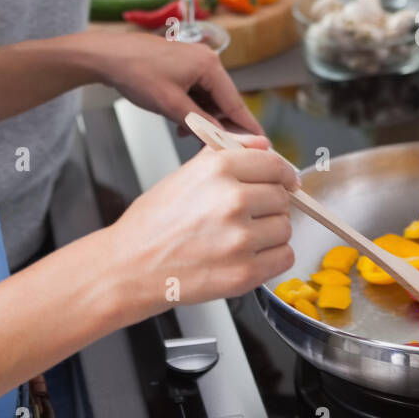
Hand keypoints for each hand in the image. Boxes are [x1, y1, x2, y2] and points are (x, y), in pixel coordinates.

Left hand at [96, 31, 262, 135]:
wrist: (109, 57)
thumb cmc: (137, 73)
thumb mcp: (171, 104)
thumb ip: (200, 123)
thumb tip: (223, 138)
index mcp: (209, 65)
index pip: (235, 102)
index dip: (247, 126)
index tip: (263, 143)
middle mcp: (206, 60)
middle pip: (223, 101)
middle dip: (219, 125)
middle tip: (219, 148)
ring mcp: (193, 62)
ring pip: (208, 99)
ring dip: (202, 119)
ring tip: (188, 135)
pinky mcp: (181, 67)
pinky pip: (196, 93)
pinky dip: (191, 109)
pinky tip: (180, 123)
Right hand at [108, 139, 296, 312]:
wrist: (131, 266)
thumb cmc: (152, 223)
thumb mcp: (186, 174)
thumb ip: (227, 154)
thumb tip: (262, 144)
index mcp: (218, 169)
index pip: (274, 164)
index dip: (284, 174)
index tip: (287, 182)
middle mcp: (233, 200)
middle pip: (281, 197)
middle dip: (270, 205)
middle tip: (250, 214)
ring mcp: (240, 238)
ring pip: (285, 228)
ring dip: (270, 233)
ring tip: (242, 236)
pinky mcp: (244, 273)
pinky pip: (283, 258)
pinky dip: (272, 258)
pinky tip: (248, 255)